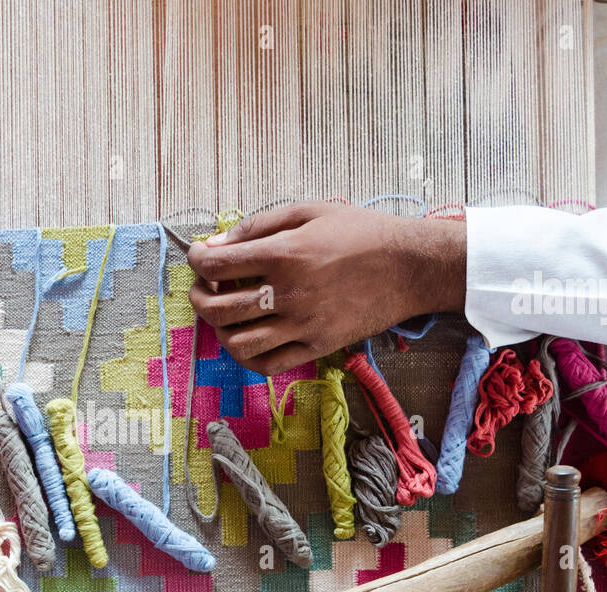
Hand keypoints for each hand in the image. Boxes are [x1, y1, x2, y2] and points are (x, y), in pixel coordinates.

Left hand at [186, 202, 466, 375]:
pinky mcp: (317, 346)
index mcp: (283, 253)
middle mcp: (288, 293)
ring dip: (220, 330)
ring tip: (224, 315)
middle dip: (198, 297)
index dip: (197, 259)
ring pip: (238, 343)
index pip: (217, 263)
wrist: (410, 266)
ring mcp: (302, 325)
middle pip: (218, 309)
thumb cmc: (361, 232)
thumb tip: (218, 242)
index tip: (199, 255)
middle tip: (203, 287)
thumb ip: (259, 225)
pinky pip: (269, 364)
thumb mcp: (309, 211)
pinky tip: (247, 340)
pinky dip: (248, 356)